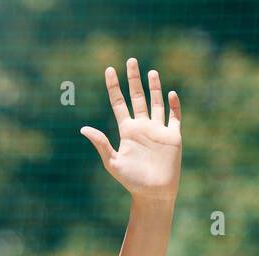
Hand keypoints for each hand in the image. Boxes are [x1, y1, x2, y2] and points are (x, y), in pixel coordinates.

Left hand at [81, 58, 180, 202]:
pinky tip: (171, 93)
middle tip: (130, 60)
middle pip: (137, 97)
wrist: (153, 192)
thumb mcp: (112, 161)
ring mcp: (158, 130)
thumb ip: (100, 143)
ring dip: (154, 87)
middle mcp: (142, 126)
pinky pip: (174, 117)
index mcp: (127, 130)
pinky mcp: (173, 136)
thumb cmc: (130, 180)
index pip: (119, 103)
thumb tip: (83, 128)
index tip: (109, 70)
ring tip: (151, 71)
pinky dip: (174, 105)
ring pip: (156, 102)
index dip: (114, 87)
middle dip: (133, 79)